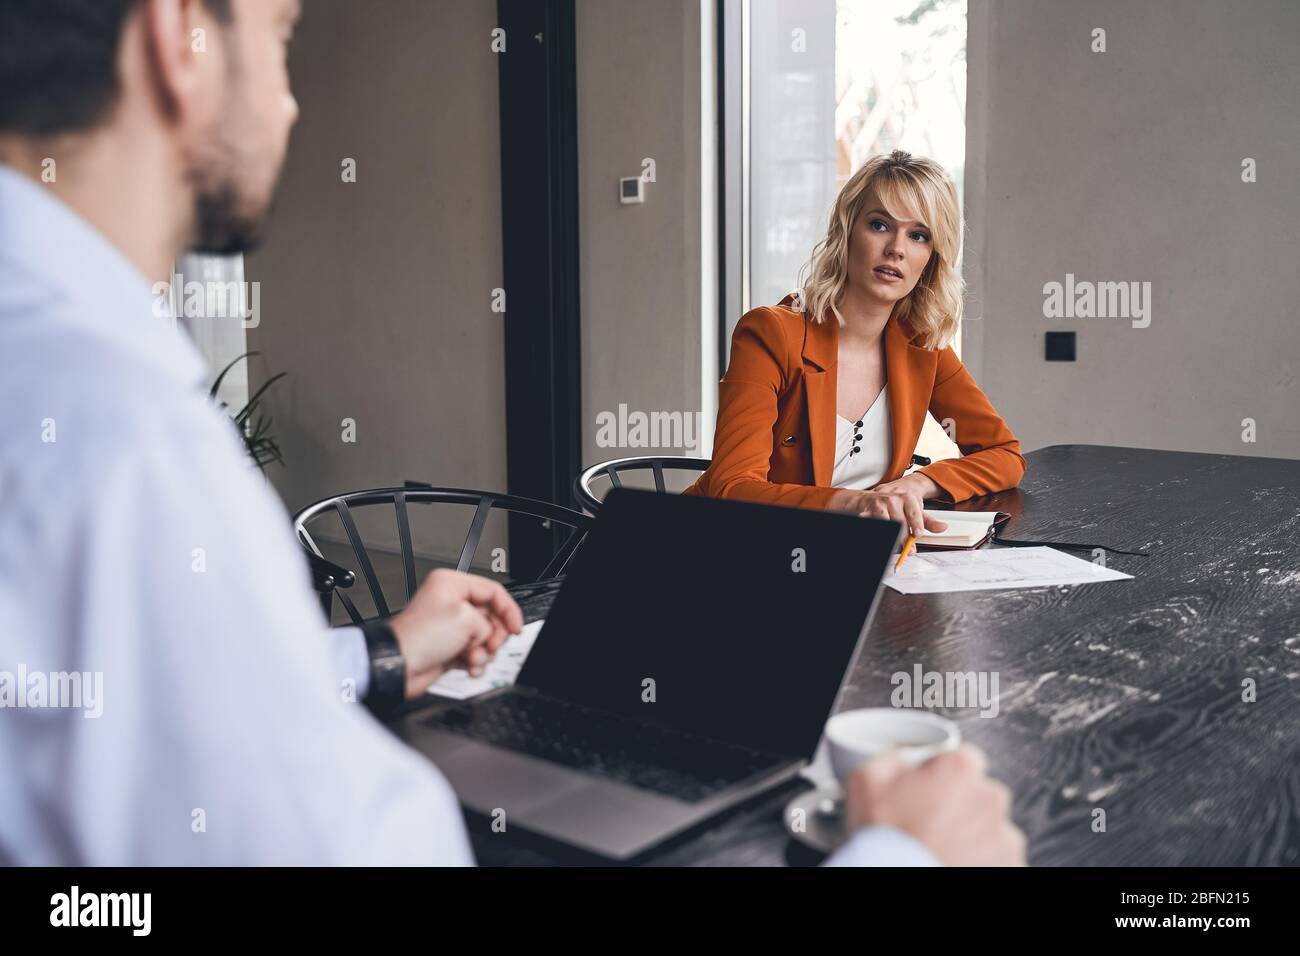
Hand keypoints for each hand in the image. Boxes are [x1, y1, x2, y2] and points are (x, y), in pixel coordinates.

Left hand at [388, 568, 523, 697]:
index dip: (509, 610)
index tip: (516, 627)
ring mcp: (451, 626)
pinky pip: (475, 651)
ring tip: (474, 656)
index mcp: (452, 585)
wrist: (401, 666)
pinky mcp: (450, 646)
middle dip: (495, 634)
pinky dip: (476, 660)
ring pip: (484, 636)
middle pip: (491, 616)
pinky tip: (470, 665)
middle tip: (492, 644)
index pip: (493, 591)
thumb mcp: (465, 620)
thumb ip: (487, 623)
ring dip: (484, 651)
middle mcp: (451, 603)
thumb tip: (486, 635)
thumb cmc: (420, 638)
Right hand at [844, 745, 1026, 865]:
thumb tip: (900, 760)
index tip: (926, 792)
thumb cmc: (884, 837)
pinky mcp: (1010, 864)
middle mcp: (989, 797)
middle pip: (977, 793)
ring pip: (988, 827)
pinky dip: (980, 860)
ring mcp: (1004, 836)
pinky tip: (952, 862)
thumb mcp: (865, 780)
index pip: (960, 759)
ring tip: (939, 849)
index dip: (940, 776)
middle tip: (929, 824)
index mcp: (960, 768)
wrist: (895, 879)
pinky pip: (996, 857)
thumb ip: (891, 758)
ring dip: (970, 835)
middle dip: (957, 805)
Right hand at [852, 473, 947, 535]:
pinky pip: (874, 524)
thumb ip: (929, 521)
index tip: (918, 534)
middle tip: (909, 550)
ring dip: (892, 537)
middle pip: (900, 523)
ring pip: (888, 524)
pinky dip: (878, 532)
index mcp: (907, 498)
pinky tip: (882, 537)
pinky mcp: (867, 511)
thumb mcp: (915, 510)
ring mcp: (880, 505)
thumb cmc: (898, 504)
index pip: (914, 514)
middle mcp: (893, 499)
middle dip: (905, 538)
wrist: (876, 495)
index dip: (916, 525)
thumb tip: (943, 527)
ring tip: (896, 544)